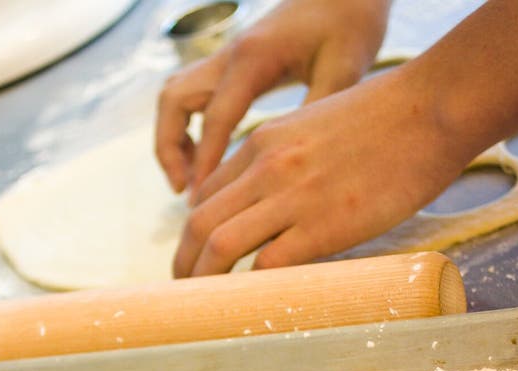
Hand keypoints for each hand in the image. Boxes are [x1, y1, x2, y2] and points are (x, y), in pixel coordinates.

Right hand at [155, 0, 390, 193]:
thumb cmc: (349, 22)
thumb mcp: (343, 69)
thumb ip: (316, 115)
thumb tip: (296, 170)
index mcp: (253, 58)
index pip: (214, 119)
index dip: (204, 164)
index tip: (200, 201)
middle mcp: (229, 55)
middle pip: (172, 101)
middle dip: (169, 149)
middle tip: (186, 191)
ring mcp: (226, 58)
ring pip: (174, 97)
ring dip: (172, 139)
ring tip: (191, 180)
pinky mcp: (231, 65)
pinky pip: (191, 96)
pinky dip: (188, 129)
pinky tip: (206, 157)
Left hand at [172, 66, 470, 276]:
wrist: (429, 111)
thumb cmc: (385, 121)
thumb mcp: (314, 126)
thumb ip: (286, 159)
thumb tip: (277, 202)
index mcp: (262, 143)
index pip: (207, 193)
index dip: (194, 230)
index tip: (196, 255)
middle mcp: (265, 168)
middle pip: (199, 223)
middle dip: (184, 262)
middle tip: (183, 288)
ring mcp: (290, 198)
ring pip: (220, 246)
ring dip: (204, 281)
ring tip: (203, 304)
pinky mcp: (320, 227)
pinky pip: (268, 266)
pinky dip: (251, 288)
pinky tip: (250, 304)